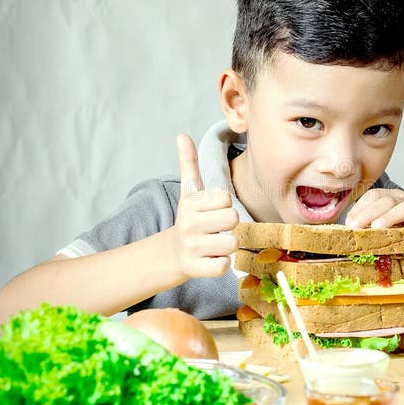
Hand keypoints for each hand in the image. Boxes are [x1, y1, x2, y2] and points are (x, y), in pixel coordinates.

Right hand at [173, 133, 238, 277]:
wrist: (170, 253)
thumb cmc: (189, 219)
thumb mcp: (188, 192)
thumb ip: (189, 164)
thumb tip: (182, 135)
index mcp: (190, 203)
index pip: (225, 198)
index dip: (223, 206)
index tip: (212, 211)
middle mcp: (189, 224)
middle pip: (233, 219)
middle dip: (229, 226)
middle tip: (216, 229)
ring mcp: (192, 248)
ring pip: (232, 244)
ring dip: (227, 246)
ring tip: (213, 244)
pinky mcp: (196, 268)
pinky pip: (225, 265)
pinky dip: (221, 264)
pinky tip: (210, 259)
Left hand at [345, 187, 403, 230]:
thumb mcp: (391, 220)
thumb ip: (372, 223)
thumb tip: (349, 232)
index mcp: (391, 198)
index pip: (374, 196)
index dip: (360, 209)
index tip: (348, 224)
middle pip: (387, 200)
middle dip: (369, 213)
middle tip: (356, 228)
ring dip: (391, 216)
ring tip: (378, 227)